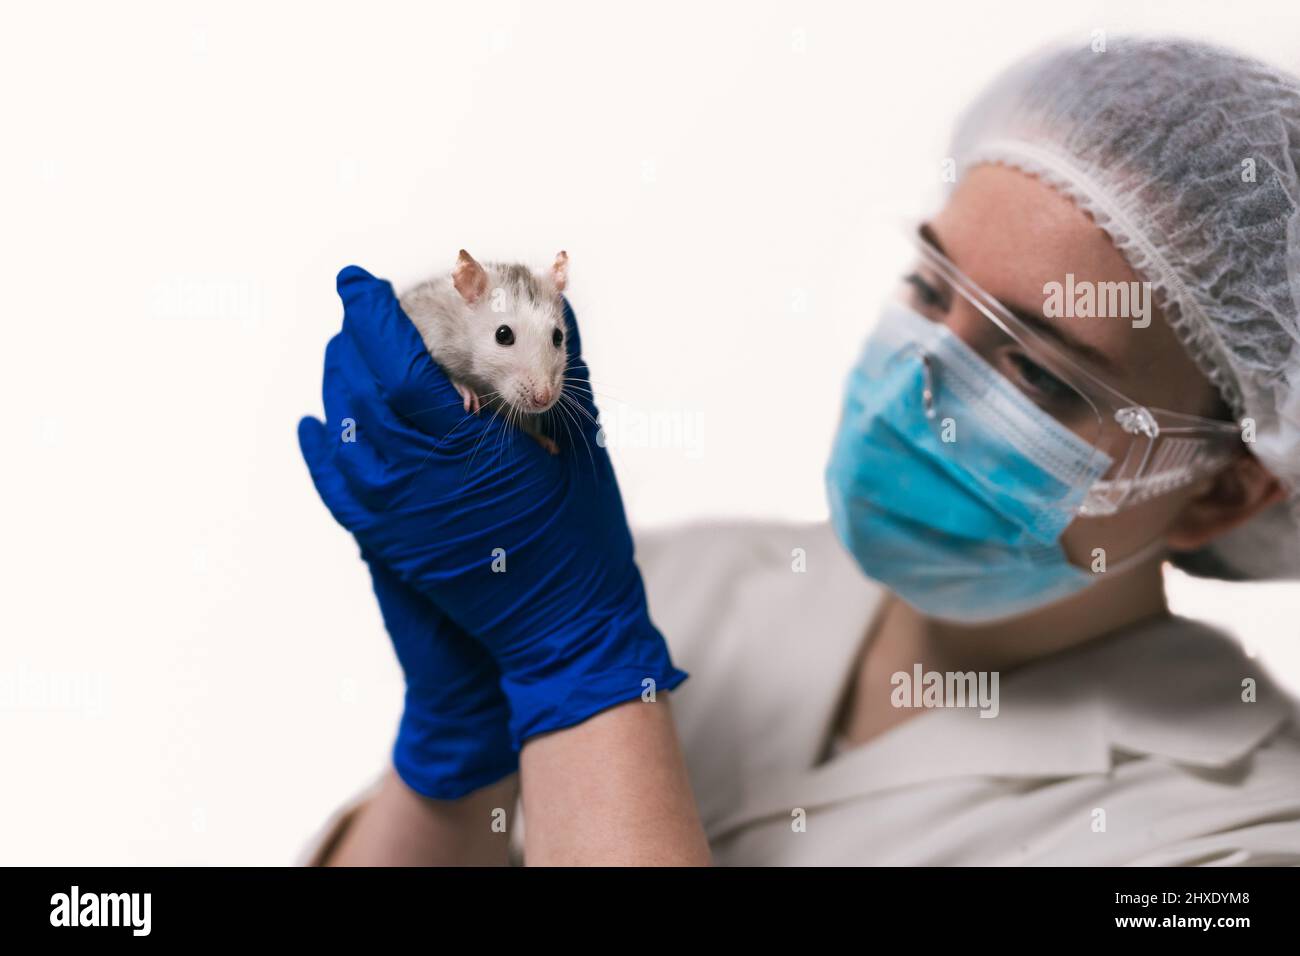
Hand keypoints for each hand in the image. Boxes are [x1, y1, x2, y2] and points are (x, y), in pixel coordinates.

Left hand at [297, 266, 685, 747]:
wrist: (565, 635)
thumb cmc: (585, 544)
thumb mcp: (586, 452)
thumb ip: (565, 374)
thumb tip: (560, 304)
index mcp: (468, 452)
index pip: (400, 367)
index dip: (372, 318)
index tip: (357, 281)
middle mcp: (417, 484)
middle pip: (360, 396)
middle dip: (352, 343)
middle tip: (356, 307)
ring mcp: (396, 521)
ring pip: (343, 438)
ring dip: (338, 388)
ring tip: (344, 352)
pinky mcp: (391, 549)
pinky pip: (337, 491)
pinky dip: (322, 452)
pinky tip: (317, 425)